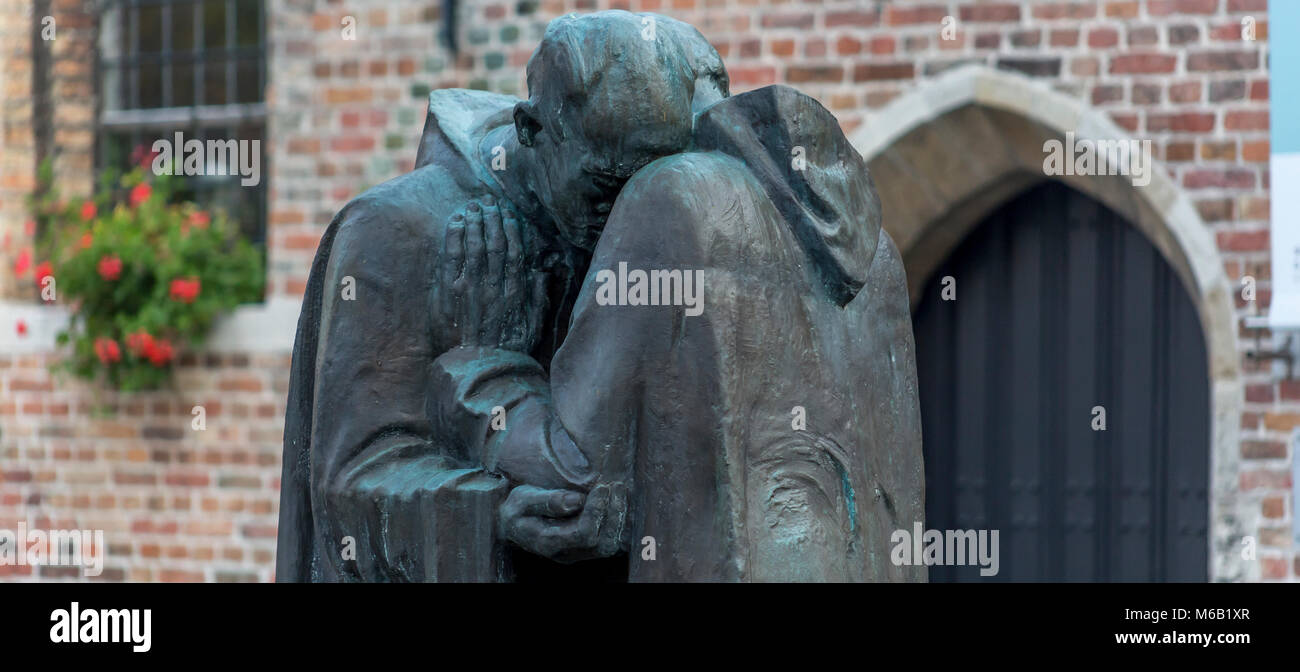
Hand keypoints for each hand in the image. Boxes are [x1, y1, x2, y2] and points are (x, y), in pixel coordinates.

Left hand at [438, 195, 547, 351]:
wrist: (476, 372)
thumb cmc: (506, 352)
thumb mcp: (533, 328)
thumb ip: (539, 299)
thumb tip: (543, 273)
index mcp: (515, 293)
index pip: (514, 252)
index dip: (511, 229)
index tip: (508, 214)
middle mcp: (493, 287)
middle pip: (493, 244)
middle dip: (491, 219)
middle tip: (488, 201)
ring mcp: (469, 289)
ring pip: (473, 246)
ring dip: (473, 222)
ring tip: (472, 206)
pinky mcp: (448, 294)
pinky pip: (451, 258)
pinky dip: (453, 238)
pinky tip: (454, 222)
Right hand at [498, 483, 627, 562]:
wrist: (512, 525)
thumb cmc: (517, 509)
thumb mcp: (522, 500)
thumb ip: (547, 501)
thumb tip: (577, 500)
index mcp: (549, 542)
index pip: (584, 534)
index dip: (597, 511)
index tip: (602, 487)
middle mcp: (566, 553)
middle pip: (603, 543)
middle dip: (614, 514)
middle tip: (617, 486)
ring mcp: (578, 553)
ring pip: (610, 545)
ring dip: (620, 518)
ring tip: (620, 491)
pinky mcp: (586, 548)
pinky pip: (611, 542)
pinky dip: (620, 524)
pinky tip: (620, 502)